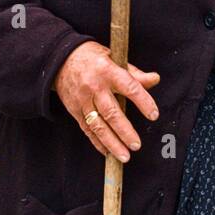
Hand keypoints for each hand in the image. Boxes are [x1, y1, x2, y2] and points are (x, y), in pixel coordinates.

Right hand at [53, 41, 160, 161]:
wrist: (59, 60)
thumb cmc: (92, 58)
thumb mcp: (113, 58)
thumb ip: (134, 73)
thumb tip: (155, 79)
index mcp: (108, 70)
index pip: (129, 87)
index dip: (143, 102)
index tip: (154, 115)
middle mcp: (94, 87)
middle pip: (111, 112)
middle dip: (125, 131)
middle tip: (137, 145)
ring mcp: (83, 100)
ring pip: (98, 125)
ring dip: (112, 143)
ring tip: (125, 156)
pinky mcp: (74, 110)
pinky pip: (87, 129)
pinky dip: (97, 142)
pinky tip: (108, 152)